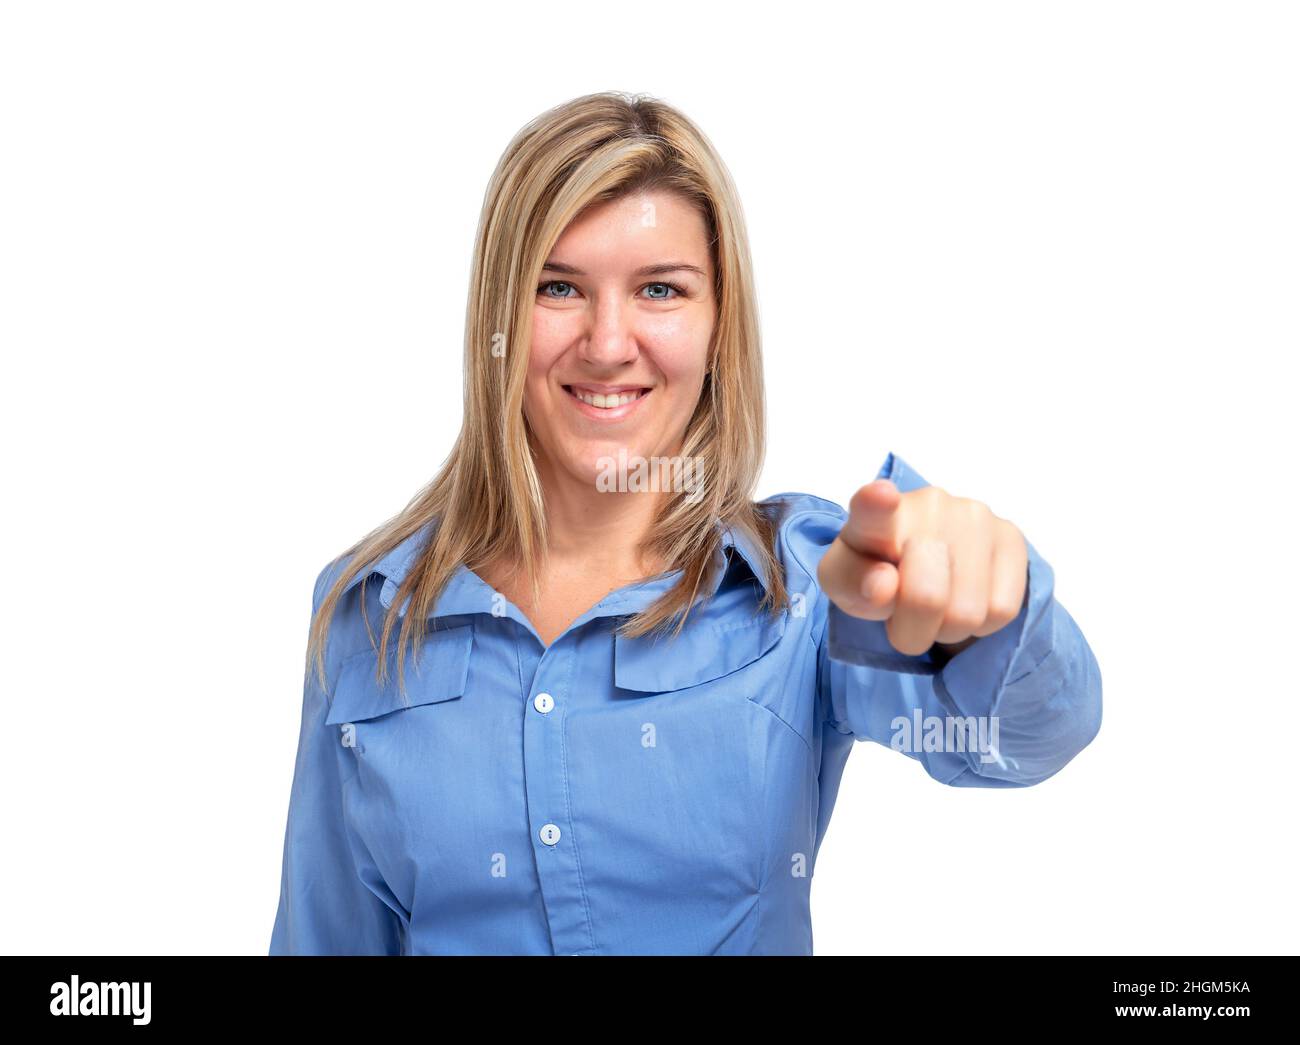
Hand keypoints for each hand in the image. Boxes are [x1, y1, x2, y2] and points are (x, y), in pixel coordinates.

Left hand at [817, 479, 1028, 656]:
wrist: (922, 566)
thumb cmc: (876, 572)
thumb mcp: (846, 584)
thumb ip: (852, 584)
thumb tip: (884, 586)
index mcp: (872, 515)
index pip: (873, 509)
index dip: (876, 505)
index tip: (879, 497)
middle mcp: (927, 504)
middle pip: (926, 598)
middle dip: (914, 625)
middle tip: (906, 609)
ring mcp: (975, 516)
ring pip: (968, 613)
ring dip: (948, 627)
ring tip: (936, 604)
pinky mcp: (1010, 536)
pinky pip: (1001, 610)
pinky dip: (981, 624)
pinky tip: (965, 597)